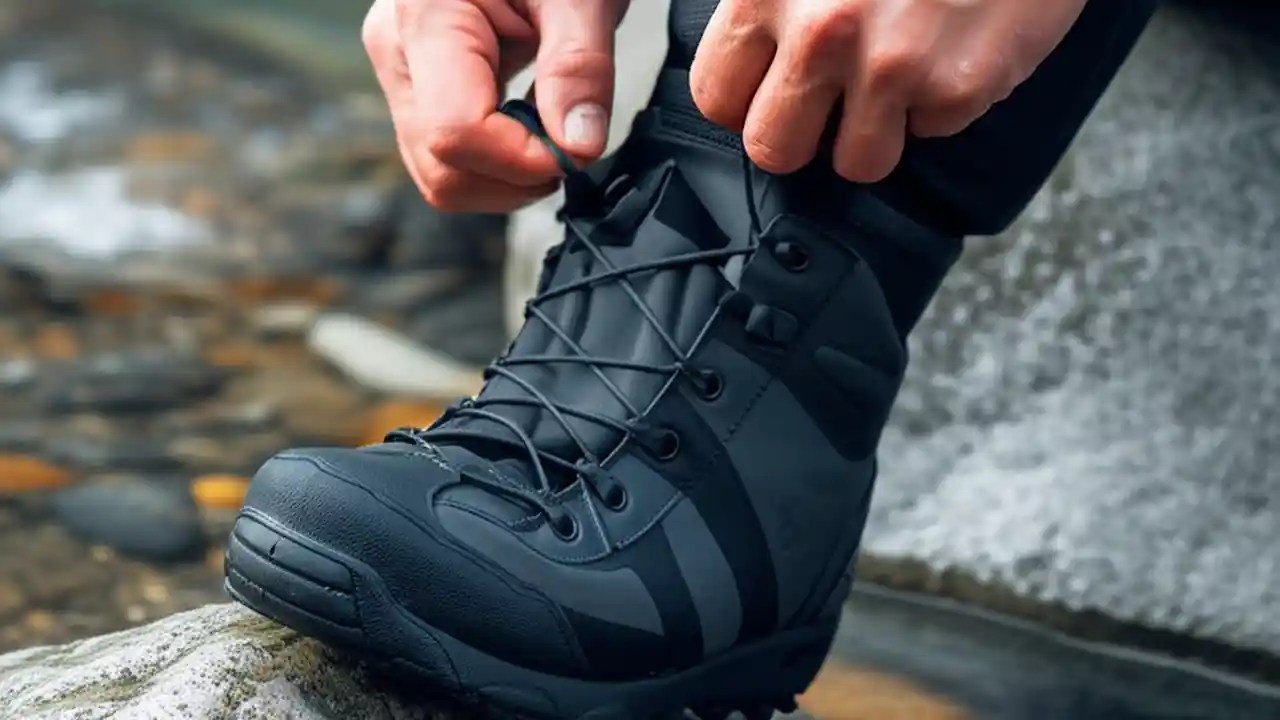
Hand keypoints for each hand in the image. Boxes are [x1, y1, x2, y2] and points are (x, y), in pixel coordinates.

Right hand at [363, 0, 628, 211]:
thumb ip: (580, 66)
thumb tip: (578, 145)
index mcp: (426, 14)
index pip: (455, 132)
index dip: (521, 160)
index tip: (576, 148)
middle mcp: (397, 51)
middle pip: (442, 167)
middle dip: (516, 178)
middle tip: (571, 142)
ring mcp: (401, 75)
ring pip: (439, 177)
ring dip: (506, 180)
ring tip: (550, 131)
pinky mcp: (417, 92)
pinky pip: (445, 162)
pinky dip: (496, 167)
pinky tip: (528, 128)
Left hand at [690, 0, 1087, 181]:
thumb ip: (774, 1)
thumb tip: (750, 64)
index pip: (716, 97)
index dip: (746, 103)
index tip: (769, 93)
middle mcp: (822, 31)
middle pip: (773, 149)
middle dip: (803, 135)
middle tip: (831, 102)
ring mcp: (892, 64)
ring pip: (857, 162)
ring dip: (877, 131)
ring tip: (899, 73)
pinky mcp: (958, 86)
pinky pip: (931, 134)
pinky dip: (942, 102)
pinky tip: (951, 46)